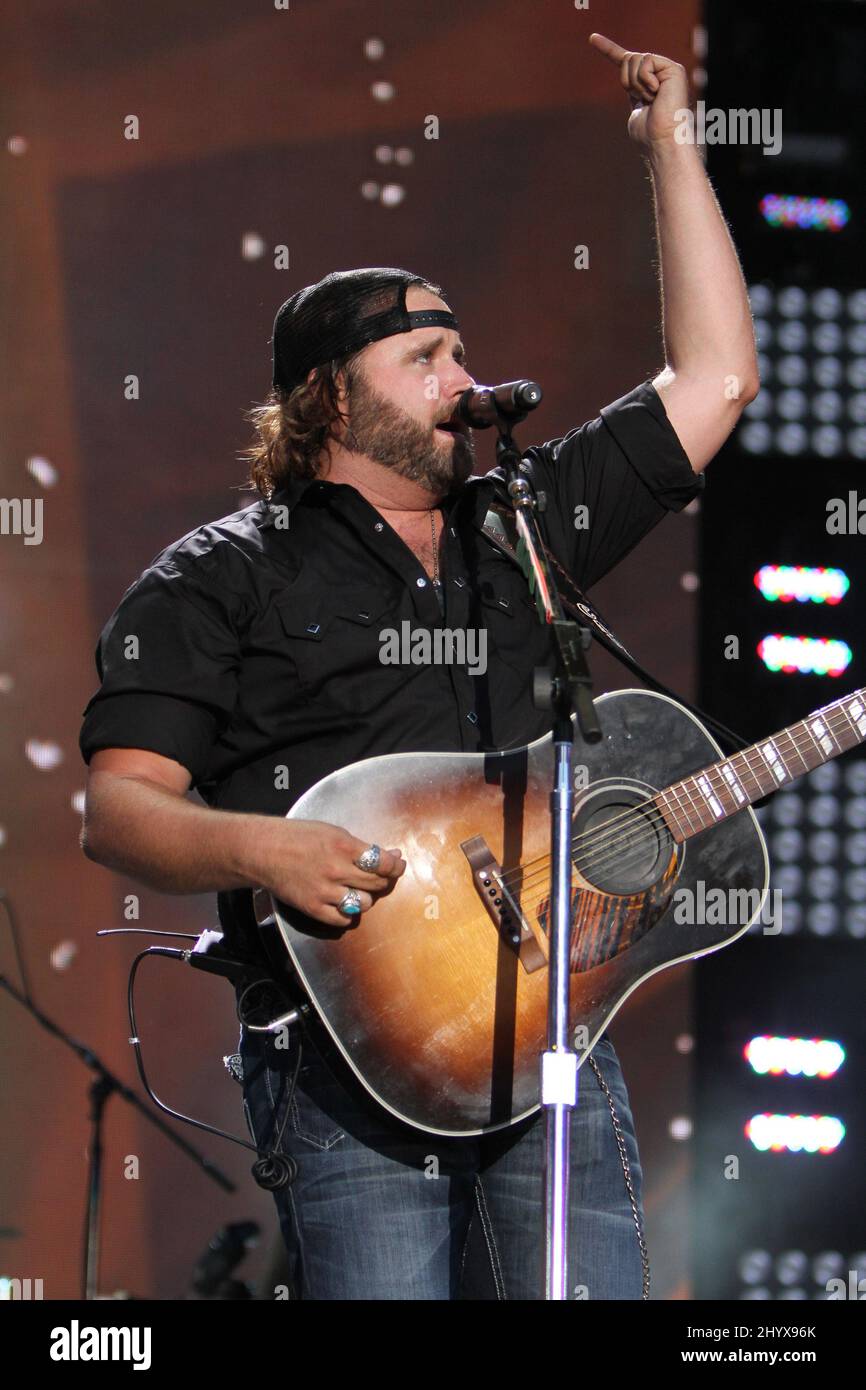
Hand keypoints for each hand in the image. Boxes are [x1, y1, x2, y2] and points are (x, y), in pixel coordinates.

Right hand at [252, 818, 405, 927]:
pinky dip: (348, 913)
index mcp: (344, 846)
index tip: (398, 865)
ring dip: (365, 897)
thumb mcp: (333, 832)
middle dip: (383, 880)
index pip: (383, 862)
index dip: (396, 865)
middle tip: (380, 876)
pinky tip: (344, 903)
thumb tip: (391, 856)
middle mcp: (337, 870)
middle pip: (377, 884)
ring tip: (357, 889)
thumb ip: (361, 847)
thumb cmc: (298, 837)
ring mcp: (325, 892)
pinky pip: (343, 920)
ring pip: (364, 904)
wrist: (264, 851)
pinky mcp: (313, 908)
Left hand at [588, 32, 689, 150]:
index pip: (626, 62)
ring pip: (636, 59)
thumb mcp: (635, 108)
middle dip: (627, 80)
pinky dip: (645, 80)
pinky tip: (657, 93)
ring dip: (636, 83)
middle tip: (641, 99)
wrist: (660, 141)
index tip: (592, 39)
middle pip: (629, 58)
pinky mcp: (674, 69)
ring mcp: (668, 70)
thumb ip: (632, 89)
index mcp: (649, 82)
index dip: (608, 49)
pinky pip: (647, 61)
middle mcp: (660, 73)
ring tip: (651, 99)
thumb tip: (629, 78)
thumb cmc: (647, 133)